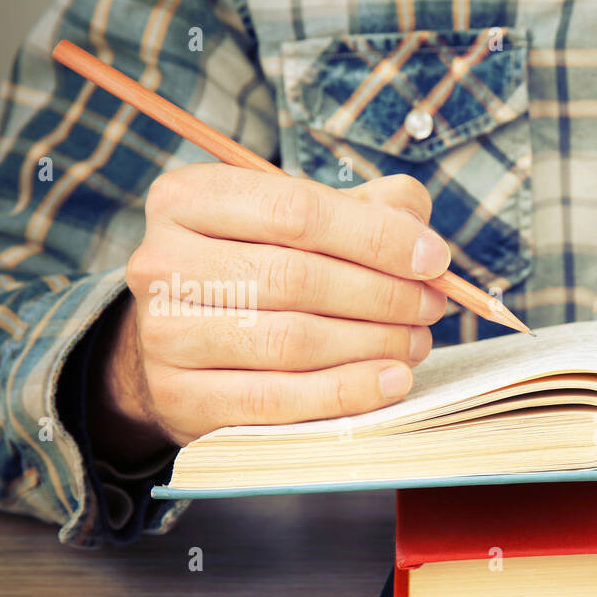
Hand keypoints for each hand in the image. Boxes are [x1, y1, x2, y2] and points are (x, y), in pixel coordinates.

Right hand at [91, 167, 451, 459]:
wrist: (185, 345)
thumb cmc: (258, 269)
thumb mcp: (301, 223)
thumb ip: (366, 209)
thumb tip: (420, 229)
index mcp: (188, 197)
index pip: (296, 209)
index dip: (377, 236)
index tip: (434, 259)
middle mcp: (161, 261)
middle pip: (296, 277)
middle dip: (382, 294)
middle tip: (430, 306)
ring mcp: (164, 333)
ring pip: (290, 341)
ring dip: (372, 343)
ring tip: (415, 342)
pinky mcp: (181, 396)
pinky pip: (277, 399)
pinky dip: (347, 391)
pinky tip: (391, 381)